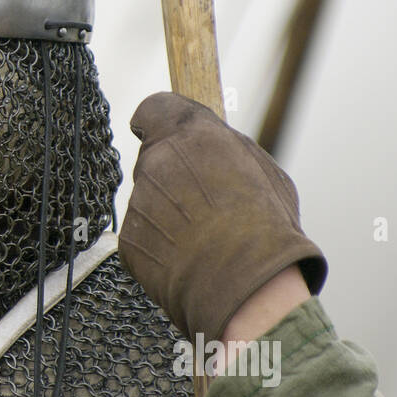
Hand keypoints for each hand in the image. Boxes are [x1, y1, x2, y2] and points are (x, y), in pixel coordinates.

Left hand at [118, 92, 326, 342]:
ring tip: (206, 241)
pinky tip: (190, 261)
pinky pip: (144, 235)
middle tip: (206, 204)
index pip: (155, 109)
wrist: (244, 288)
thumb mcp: (265, 173)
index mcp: (194, 136)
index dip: (160, 122)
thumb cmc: (266, 230)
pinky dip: (161, 247)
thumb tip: (213, 145)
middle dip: (174, 176)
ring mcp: (139, 202)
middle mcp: (157, 162)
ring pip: (149, 200)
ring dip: (169, 215)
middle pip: (154, 159)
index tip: (165, 133)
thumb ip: (228, 152)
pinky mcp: (129, 240)